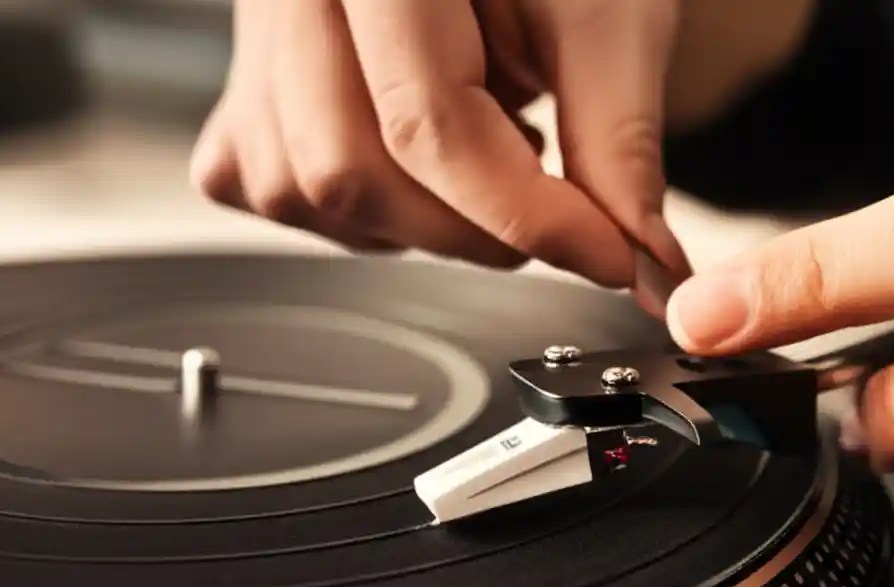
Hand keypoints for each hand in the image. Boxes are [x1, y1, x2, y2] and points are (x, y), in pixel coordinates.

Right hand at [189, 0, 690, 315]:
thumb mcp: (610, 14)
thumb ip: (617, 139)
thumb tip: (642, 256)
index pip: (428, 120)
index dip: (528, 215)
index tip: (608, 256)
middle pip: (349, 171)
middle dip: (471, 230)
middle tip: (553, 216)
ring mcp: (257, 31)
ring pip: (307, 192)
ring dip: (420, 222)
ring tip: (491, 156)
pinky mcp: (251, 78)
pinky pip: (281, 187)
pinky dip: (368, 210)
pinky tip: (426, 161)